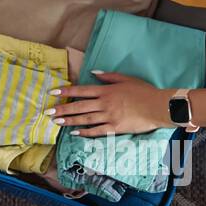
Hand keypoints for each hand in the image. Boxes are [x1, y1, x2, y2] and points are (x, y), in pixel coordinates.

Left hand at [47, 72, 169, 136]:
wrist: (157, 106)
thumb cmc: (144, 92)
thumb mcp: (126, 79)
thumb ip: (109, 76)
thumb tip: (94, 73)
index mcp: (106, 90)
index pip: (82, 90)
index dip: (67, 91)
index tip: (53, 93)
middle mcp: (104, 103)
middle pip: (79, 106)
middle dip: (62, 109)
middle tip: (48, 112)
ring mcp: (109, 116)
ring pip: (85, 119)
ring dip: (69, 120)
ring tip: (56, 122)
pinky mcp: (115, 128)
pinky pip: (97, 131)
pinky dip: (85, 132)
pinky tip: (75, 132)